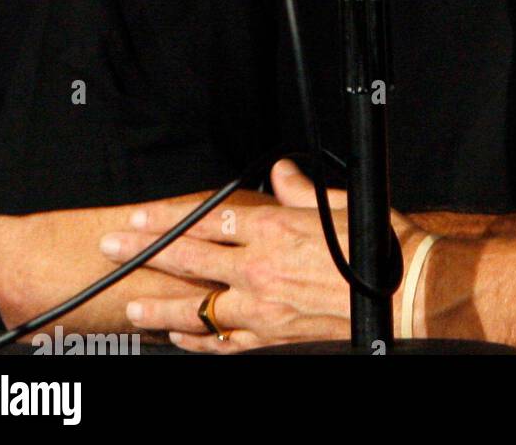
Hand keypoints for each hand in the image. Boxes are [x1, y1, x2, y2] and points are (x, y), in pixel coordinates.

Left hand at [99, 160, 430, 351]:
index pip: (208, 220)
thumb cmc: (375, 245)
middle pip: (190, 258)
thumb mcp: (337, 204)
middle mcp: (260, 268)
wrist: (401, 293)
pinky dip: (198, 341)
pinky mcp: (272, 337)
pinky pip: (224, 342)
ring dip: (161, 305)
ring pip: (198, 307)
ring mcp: (262, 308)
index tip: (139, 217)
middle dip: (146, 252)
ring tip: (132, 304)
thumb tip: (279, 172)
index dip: (168, 219)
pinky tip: (179, 339)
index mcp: (275, 229)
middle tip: (114, 247)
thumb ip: (300, 190)